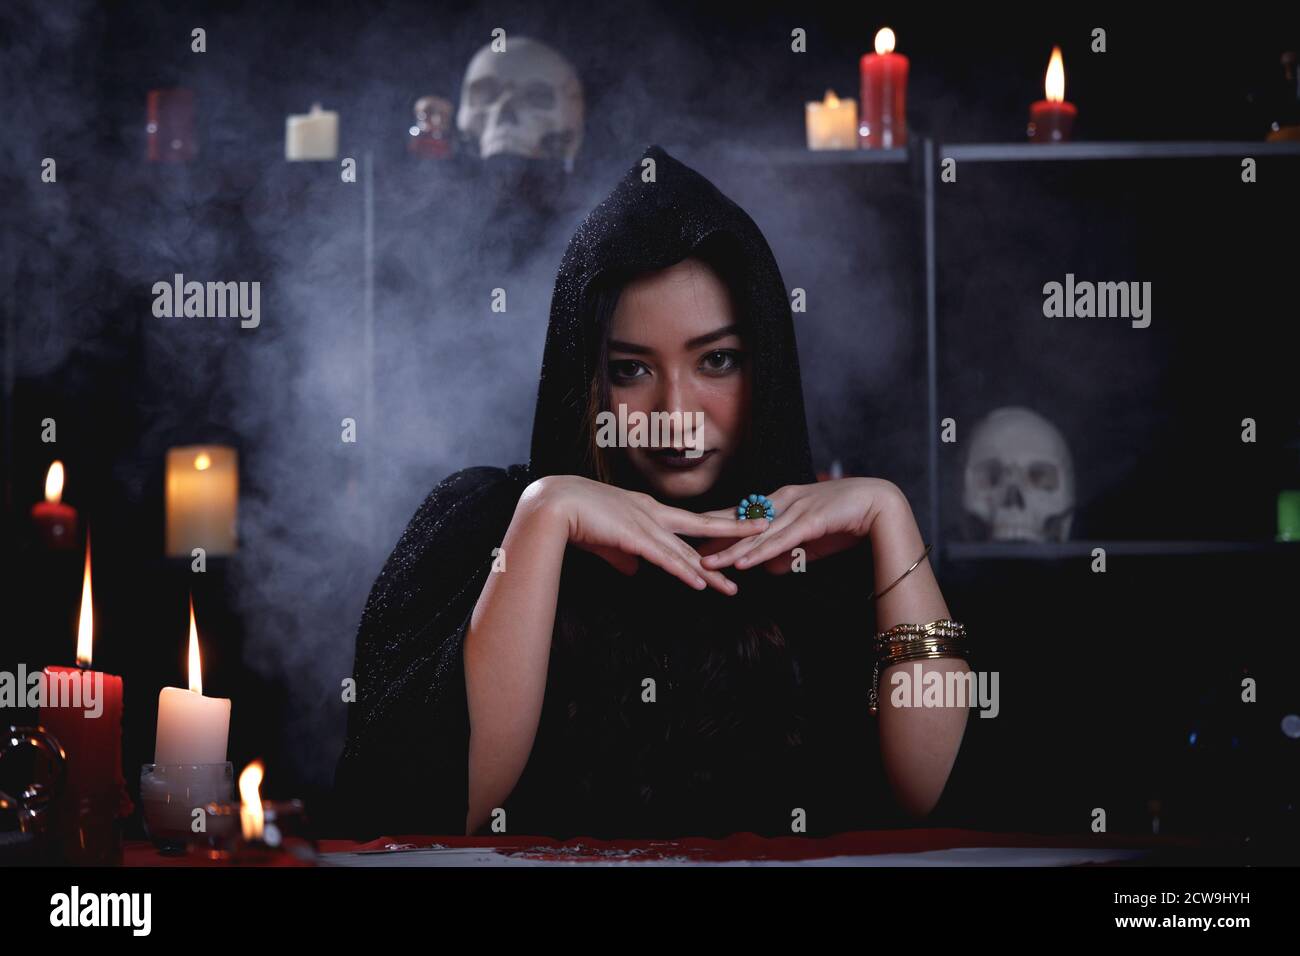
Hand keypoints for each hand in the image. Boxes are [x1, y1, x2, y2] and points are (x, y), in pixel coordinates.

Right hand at [527, 475, 768, 594]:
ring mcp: (645, 525)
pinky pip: (665, 559)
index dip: (713, 533)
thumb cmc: (575, 518)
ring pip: (686, 551)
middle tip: (761, 539)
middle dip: (732, 540)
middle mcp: (653, 514)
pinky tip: (701, 583)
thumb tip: (636, 572)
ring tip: (734, 585)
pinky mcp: (634, 538)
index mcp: (647, 510)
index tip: (736, 536)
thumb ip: (624, 555)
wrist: (554, 504)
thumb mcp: (607, 539)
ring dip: (711, 571)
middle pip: (700, 532)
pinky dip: (684, 572)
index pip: (688, 524)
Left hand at [698, 478, 904, 574]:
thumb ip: (787, 553)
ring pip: (757, 535)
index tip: (694, 538)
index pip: (742, 514)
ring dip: (730, 550)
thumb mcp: (809, 541)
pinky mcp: (811, 520)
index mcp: (782, 500)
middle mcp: (784, 501)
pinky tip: (742, 562)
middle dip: (714, 539)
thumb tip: (766, 569)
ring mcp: (797, 509)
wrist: (880, 505)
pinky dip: (760, 552)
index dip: (718, 526)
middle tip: (687, 552)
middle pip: (742, 522)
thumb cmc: (846, 521)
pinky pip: (781, 540)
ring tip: (707, 563)